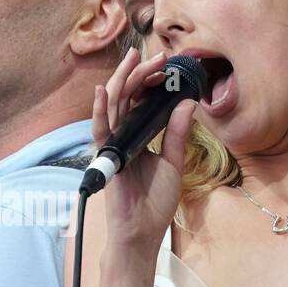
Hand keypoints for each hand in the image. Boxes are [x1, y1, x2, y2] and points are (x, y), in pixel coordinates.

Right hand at [93, 47, 197, 256]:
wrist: (143, 231)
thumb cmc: (155, 202)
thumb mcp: (173, 163)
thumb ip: (177, 134)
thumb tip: (187, 104)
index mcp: (139, 136)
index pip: (141, 101)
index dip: (152, 82)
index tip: (167, 65)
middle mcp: (123, 136)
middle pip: (128, 97)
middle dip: (139, 73)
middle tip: (156, 55)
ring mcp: (113, 145)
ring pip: (114, 106)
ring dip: (124, 81)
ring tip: (134, 58)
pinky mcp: (106, 157)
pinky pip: (101, 130)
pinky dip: (100, 110)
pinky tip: (104, 90)